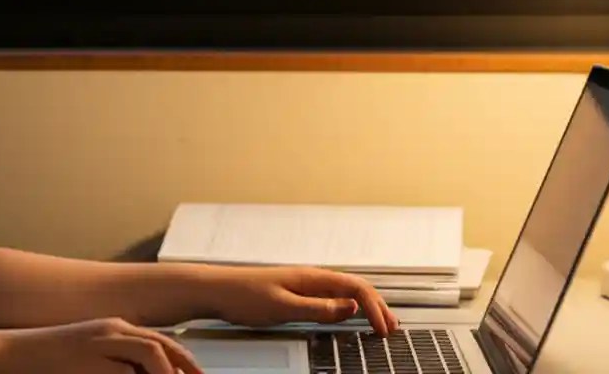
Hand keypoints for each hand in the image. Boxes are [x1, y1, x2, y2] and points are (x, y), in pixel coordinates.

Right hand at [0, 317, 205, 373]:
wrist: (14, 353)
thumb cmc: (50, 361)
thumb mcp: (90, 361)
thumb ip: (116, 364)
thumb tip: (139, 370)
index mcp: (114, 329)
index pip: (159, 341)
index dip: (183, 359)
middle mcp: (112, 330)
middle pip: (161, 344)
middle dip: (185, 365)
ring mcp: (102, 341)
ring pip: (151, 351)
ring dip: (168, 372)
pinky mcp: (91, 358)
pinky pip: (127, 369)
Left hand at [205, 266, 399, 335]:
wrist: (216, 289)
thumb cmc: (243, 295)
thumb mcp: (283, 307)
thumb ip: (318, 308)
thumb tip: (350, 308)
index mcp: (312, 278)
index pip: (356, 288)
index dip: (374, 308)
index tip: (384, 329)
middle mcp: (311, 278)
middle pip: (355, 288)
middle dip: (377, 306)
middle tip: (392, 327)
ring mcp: (304, 284)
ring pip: (344, 292)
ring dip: (365, 306)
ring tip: (379, 322)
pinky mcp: (295, 293)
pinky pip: (330, 298)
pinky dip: (347, 308)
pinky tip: (348, 317)